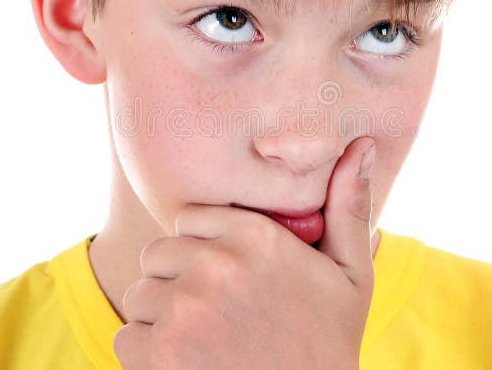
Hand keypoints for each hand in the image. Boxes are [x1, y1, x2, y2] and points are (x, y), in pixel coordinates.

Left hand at [113, 136, 377, 369]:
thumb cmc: (329, 342)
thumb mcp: (351, 272)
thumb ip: (348, 205)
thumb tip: (363, 144)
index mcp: (256, 237)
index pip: (189, 219)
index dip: (202, 249)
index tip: (224, 277)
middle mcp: (215, 265)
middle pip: (159, 254)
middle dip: (178, 280)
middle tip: (213, 313)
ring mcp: (184, 309)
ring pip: (141, 294)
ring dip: (162, 317)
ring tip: (203, 340)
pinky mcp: (160, 353)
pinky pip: (127, 336)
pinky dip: (147, 354)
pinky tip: (187, 364)